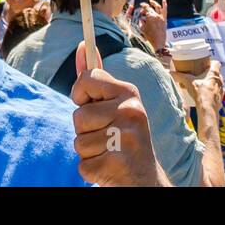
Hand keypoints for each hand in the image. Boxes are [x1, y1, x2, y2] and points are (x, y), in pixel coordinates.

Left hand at [71, 41, 169, 186]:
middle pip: (78, 116)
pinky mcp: (117, 165)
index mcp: (129, 94)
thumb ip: (96, 79)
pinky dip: (91, 169)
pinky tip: (109, 167)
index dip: (80, 94)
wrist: (146, 179)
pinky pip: (83, 164)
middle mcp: (131, 112)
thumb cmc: (124, 137)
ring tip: (109, 152)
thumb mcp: (115, 105)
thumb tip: (82, 46)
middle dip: (85, 130)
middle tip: (107, 136)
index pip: (87, 79)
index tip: (88, 103)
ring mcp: (126, 139)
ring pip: (79, 141)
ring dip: (88, 151)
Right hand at [138, 0, 167, 51]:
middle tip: (144, 6)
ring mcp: (161, 17)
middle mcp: (156, 15)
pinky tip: (164, 1)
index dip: (143, 5)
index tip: (141, 5)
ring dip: (154, 3)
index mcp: (150, 16)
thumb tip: (141, 19)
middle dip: (147, 6)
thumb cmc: (150, 36)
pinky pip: (165, 10)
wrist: (159, 42)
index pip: (146, 8)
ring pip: (158, 7)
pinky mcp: (164, 20)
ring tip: (151, 1)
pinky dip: (164, 5)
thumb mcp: (142, 29)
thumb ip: (141, 22)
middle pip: (151, 7)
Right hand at [176, 59, 223, 112]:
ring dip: (212, 83)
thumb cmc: (200, 93)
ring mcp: (221, 89)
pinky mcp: (221, 98)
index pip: (216, 63)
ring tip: (203, 85)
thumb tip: (170, 72)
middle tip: (201, 74)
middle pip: (217, 73)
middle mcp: (220, 80)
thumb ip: (179, 76)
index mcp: (214, 73)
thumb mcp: (188, 82)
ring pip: (218, 83)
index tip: (205, 64)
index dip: (211, 63)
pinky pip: (217, 92)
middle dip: (209, 73)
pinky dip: (212, 92)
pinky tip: (206, 95)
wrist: (207, 108)